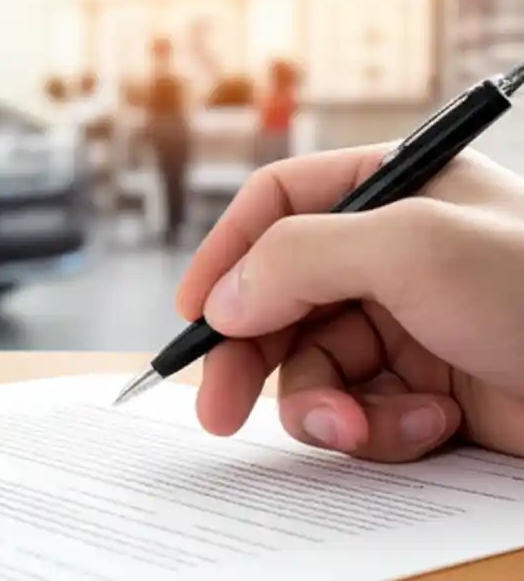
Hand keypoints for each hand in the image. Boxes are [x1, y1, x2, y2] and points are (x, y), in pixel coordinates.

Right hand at [178, 145, 523, 461]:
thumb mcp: (411, 247)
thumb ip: (297, 256)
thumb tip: (221, 297)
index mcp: (392, 192)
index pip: (276, 206)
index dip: (225, 256)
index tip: (192, 315)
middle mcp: (392, 255)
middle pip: (277, 298)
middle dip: (249, 357)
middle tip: (213, 409)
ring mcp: (408, 325)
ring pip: (311, 366)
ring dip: (323, 405)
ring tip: (357, 427)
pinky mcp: (427, 390)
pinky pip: (360, 411)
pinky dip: (379, 429)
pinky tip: (428, 428)